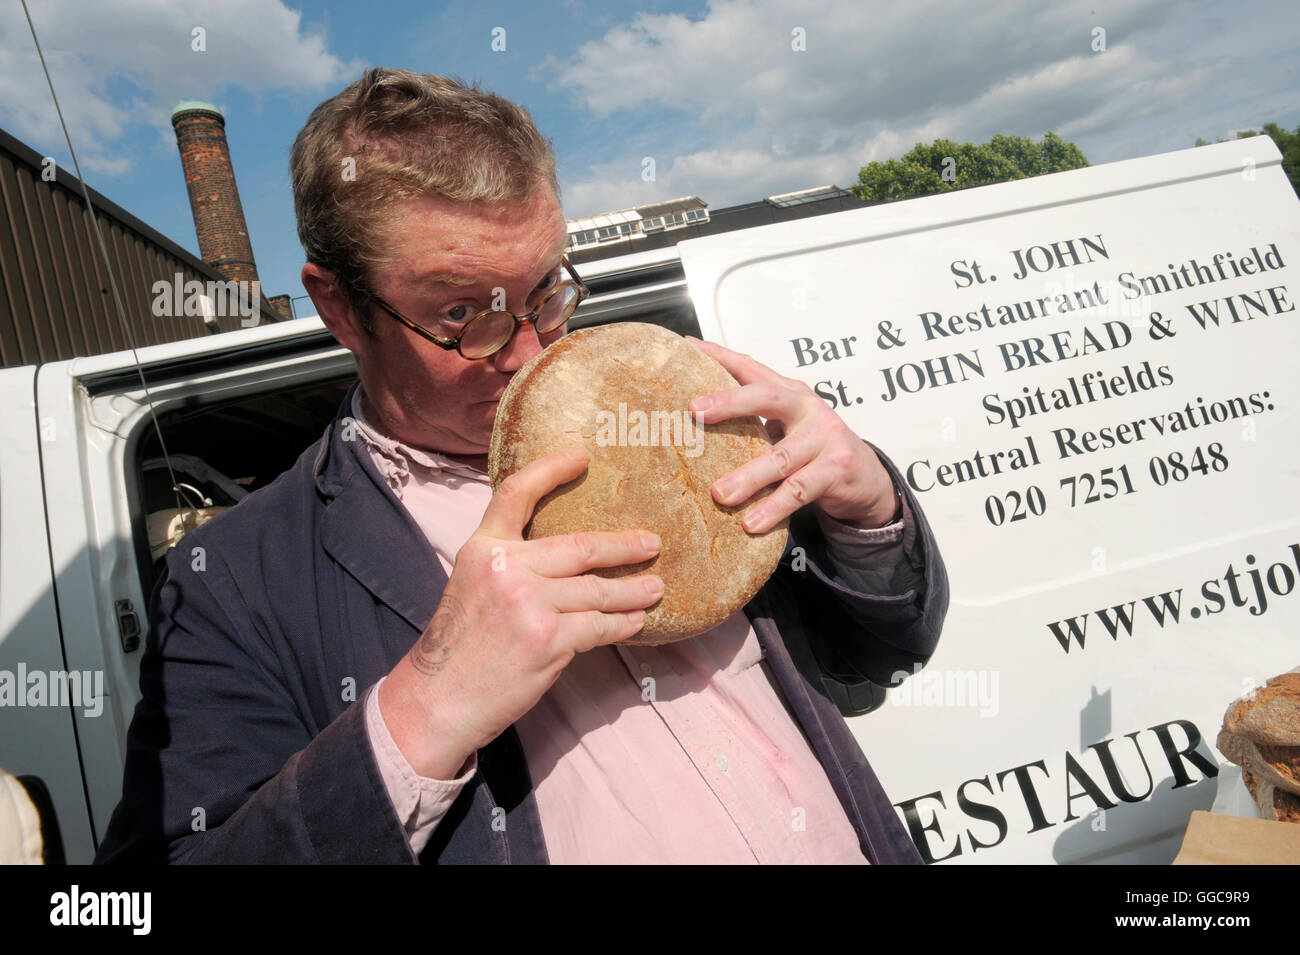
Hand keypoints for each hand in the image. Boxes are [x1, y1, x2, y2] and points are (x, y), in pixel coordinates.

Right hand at [379, 448, 662, 777]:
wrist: (438, 699)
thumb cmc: (458, 648)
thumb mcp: (472, 587)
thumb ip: (510, 565)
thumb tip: (563, 558)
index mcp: (483, 549)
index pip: (517, 493)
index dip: (551, 469)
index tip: (582, 458)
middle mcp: (507, 568)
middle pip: (580, 546)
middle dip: (623, 546)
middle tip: (651, 543)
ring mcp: (529, 603)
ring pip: (597, 589)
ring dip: (632, 590)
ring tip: (654, 589)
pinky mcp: (548, 639)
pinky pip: (599, 626)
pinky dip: (622, 624)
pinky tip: (635, 623)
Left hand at [685, 337, 896, 532]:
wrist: (866, 478)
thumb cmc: (814, 451)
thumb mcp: (785, 429)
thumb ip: (752, 423)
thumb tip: (692, 426)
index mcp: (790, 394)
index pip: (752, 368)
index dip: (721, 356)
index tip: (687, 346)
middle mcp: (808, 408)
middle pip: (767, 397)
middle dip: (729, 401)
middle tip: (694, 410)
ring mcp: (826, 437)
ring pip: (781, 457)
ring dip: (748, 477)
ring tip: (720, 495)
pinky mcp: (837, 469)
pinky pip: (799, 490)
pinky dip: (773, 508)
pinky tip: (751, 524)